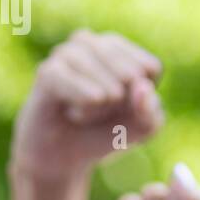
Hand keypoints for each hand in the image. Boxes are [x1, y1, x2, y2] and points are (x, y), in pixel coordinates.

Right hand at [10, 30, 163, 178]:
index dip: (141, 98)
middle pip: (131, 75)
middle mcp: (93, 42)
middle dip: (122, 104)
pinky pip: (84, 91)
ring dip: (102, 109)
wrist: (63, 157)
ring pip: (109, 85)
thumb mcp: (142, 128)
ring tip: (85, 113)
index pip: (150, 67)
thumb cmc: (105, 132)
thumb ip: (151, 110)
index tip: (122, 105)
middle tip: (99, 110)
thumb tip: (142, 87)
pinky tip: (74, 113)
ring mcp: (67, 53)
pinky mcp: (48, 71)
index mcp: (121, 49)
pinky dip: (85, 108)